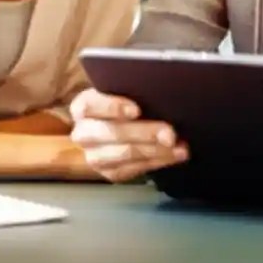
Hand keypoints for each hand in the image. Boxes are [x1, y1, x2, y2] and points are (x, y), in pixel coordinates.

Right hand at [69, 88, 188, 182]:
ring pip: (124, 154)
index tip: (136, 110)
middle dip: (145, 133)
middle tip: (169, 133)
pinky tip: (175, 155)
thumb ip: (136, 90)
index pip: (90, 106)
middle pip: (112, 133)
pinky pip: (134, 169)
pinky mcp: (109, 172)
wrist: (124, 124)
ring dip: (156, 151)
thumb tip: (160, 92)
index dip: (113, 107)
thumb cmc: (128, 101)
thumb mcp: (127, 91)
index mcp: (84, 107)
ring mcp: (94, 156)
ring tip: (178, 147)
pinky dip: (158, 161)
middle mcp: (84, 133)